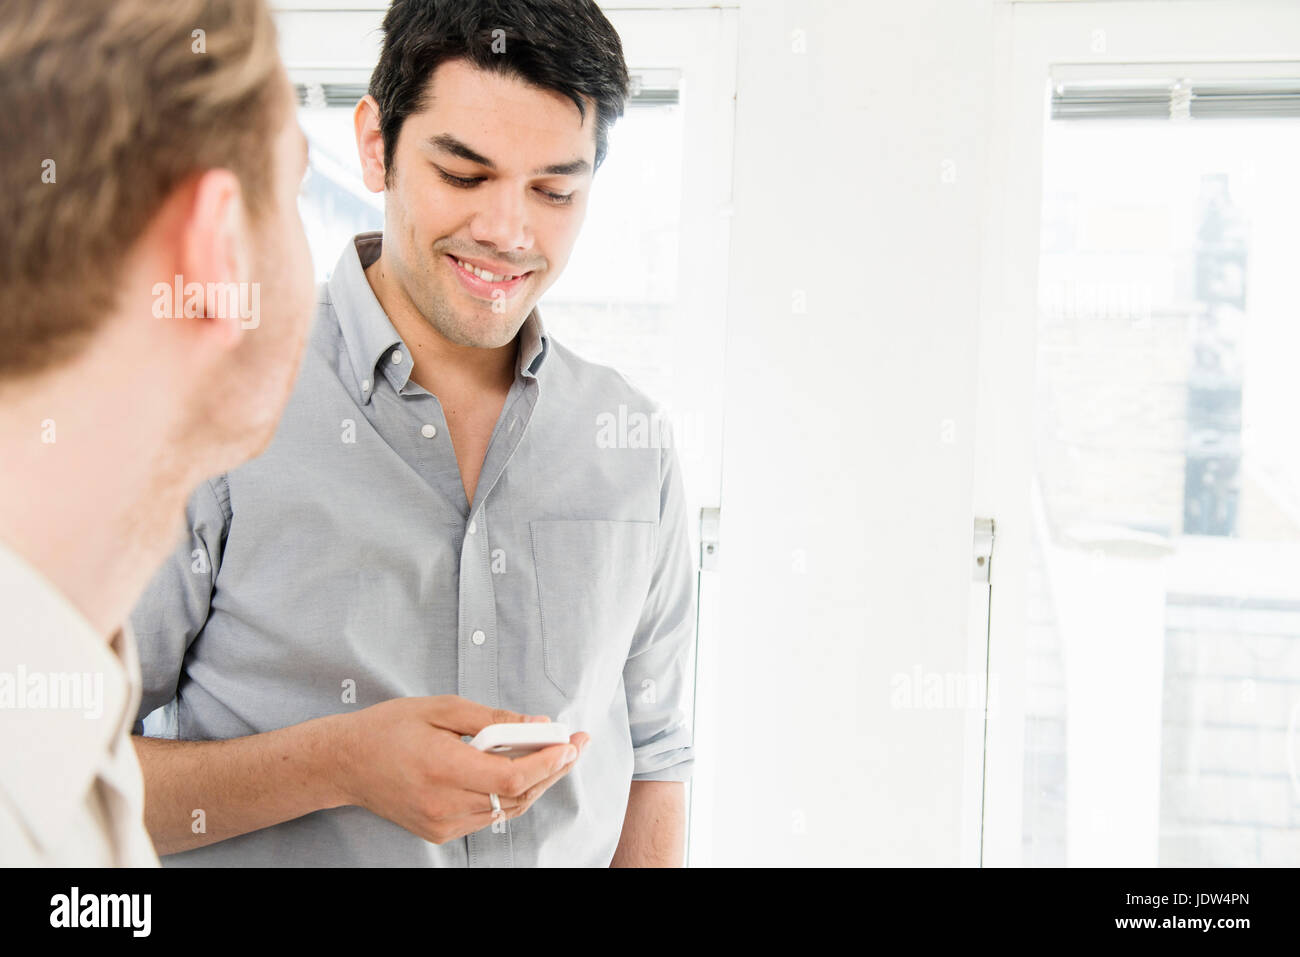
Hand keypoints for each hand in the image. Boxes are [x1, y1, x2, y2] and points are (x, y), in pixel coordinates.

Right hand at [331, 695, 587, 843]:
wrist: (345, 763)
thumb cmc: (390, 728)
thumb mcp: (441, 708)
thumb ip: (492, 719)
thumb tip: (537, 724)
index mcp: (443, 768)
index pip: (511, 777)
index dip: (548, 762)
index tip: (571, 742)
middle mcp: (444, 804)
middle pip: (516, 796)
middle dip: (553, 770)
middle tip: (575, 745)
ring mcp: (442, 823)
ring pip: (507, 809)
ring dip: (536, 783)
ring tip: (556, 755)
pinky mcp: (439, 832)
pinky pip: (488, 816)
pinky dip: (510, 795)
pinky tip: (521, 772)